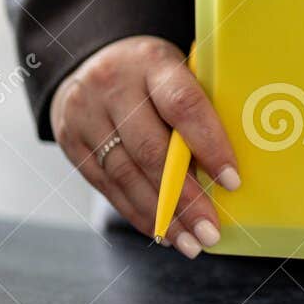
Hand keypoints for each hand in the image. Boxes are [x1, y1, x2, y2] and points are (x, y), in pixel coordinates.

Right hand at [49, 36, 240, 257]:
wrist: (88, 61)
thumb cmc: (152, 74)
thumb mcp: (176, 70)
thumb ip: (199, 106)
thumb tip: (231, 168)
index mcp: (151, 61)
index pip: (182, 105)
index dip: (209, 145)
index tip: (232, 181)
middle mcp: (113, 86)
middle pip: (151, 150)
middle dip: (185, 197)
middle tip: (211, 231)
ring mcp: (86, 114)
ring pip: (126, 175)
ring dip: (163, 216)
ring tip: (191, 243)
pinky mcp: (71, 142)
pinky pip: (107, 186)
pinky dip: (138, 213)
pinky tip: (163, 232)